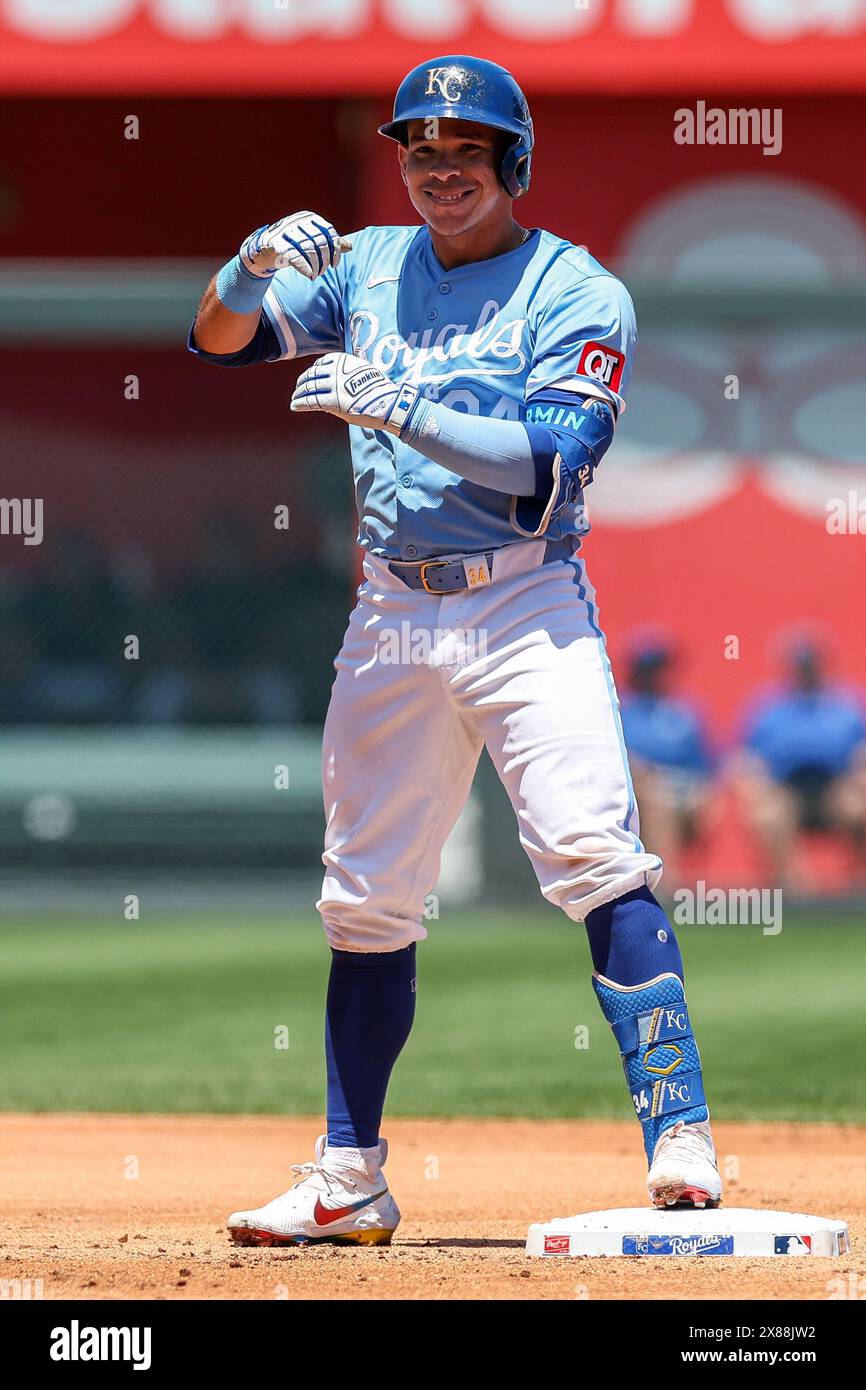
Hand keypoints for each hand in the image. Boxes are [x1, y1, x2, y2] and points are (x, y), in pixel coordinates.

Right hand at [239, 212, 351, 280]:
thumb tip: (350, 247)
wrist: (265, 249)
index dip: (335, 250)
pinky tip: (309, 275)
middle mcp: (298, 221)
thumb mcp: (312, 241)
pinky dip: (305, 268)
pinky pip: (295, 257)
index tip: (334, 265)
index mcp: (309, 217)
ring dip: (316, 266)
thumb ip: (329, 242)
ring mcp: (286, 231)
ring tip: (316, 274)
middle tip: (323, 272)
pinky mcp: (277, 244)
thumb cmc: (293, 245)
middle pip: (320, 242)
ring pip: (309, 250)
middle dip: (324, 260)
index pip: (329, 231)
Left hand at [290, 353, 422, 436]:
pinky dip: (300, 403)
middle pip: (312, 374)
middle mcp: (337, 370)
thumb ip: (347, 375)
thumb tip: (333, 384)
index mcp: (344, 360)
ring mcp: (334, 386)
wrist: (389, 403)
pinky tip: (294, 406)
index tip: (308, 377)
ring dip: (299, 393)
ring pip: (309, 387)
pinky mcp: (333, 401)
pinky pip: (311, 401)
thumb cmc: (379, 391)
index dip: (312, 371)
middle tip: (297, 390)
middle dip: (302, 382)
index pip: (321, 363)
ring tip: (294, 399)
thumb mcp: (363, 373)